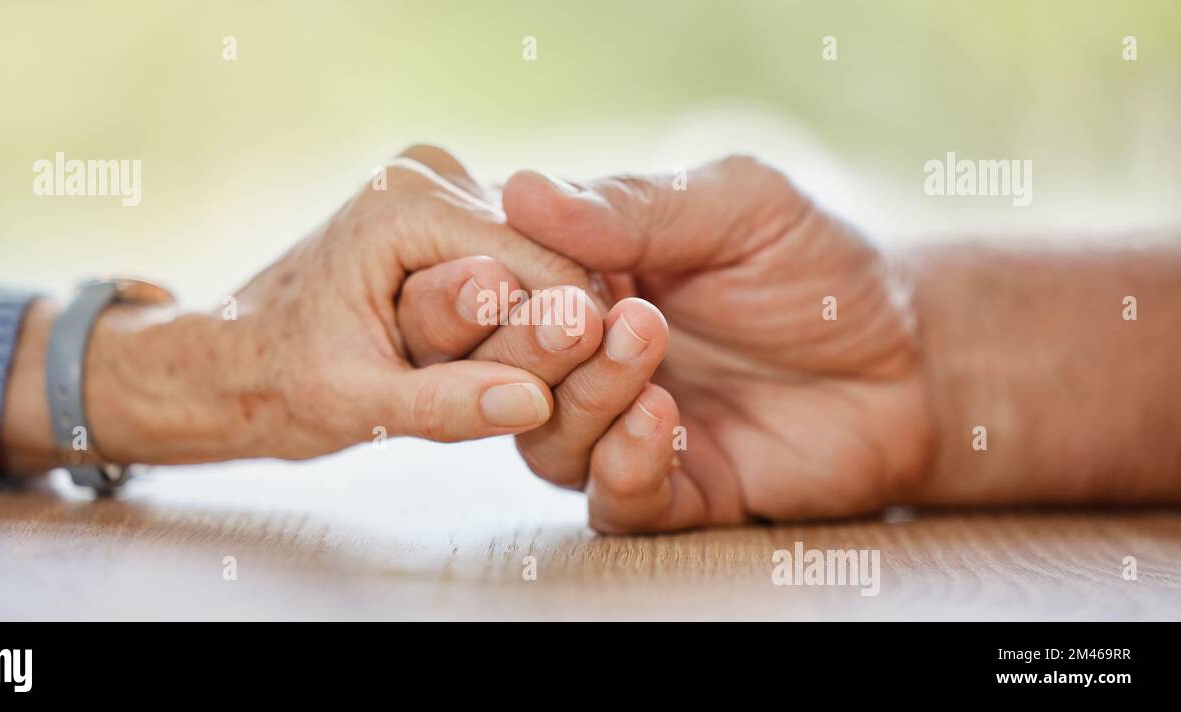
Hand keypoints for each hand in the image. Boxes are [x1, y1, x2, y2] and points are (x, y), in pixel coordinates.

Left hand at [0, 146, 605, 471]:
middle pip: (546, 255)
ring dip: (541, 321)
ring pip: (541, 257)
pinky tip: (501, 355)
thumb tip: (536, 402)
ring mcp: (441, 180)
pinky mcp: (449, 204)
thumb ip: (446, 404)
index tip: (582, 395)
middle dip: (552, 330)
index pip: (539, 265)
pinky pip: (522, 258)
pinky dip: (526, 309)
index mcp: (405, 203)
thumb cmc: (282, 384)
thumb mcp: (358, 407)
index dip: (571, 335)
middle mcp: (430, 171)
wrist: (234, 360)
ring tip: (500, 378)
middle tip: (536, 399)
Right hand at [494, 156, 934, 530]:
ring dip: (584, 398)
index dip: (487, 279)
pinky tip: (660, 416)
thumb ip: (636, 206)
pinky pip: (615, 502)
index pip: (495, 287)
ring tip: (644, 349)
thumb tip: (521, 190)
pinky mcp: (671, 494)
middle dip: (527, 346)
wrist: (908, 356)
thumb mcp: (738, 206)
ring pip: (547, 441)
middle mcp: (584, 363)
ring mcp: (620, 432)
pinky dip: (623, 465)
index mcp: (580, 283)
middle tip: (582, 314)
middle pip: (502, 373)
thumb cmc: (814, 264)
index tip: (506, 262)